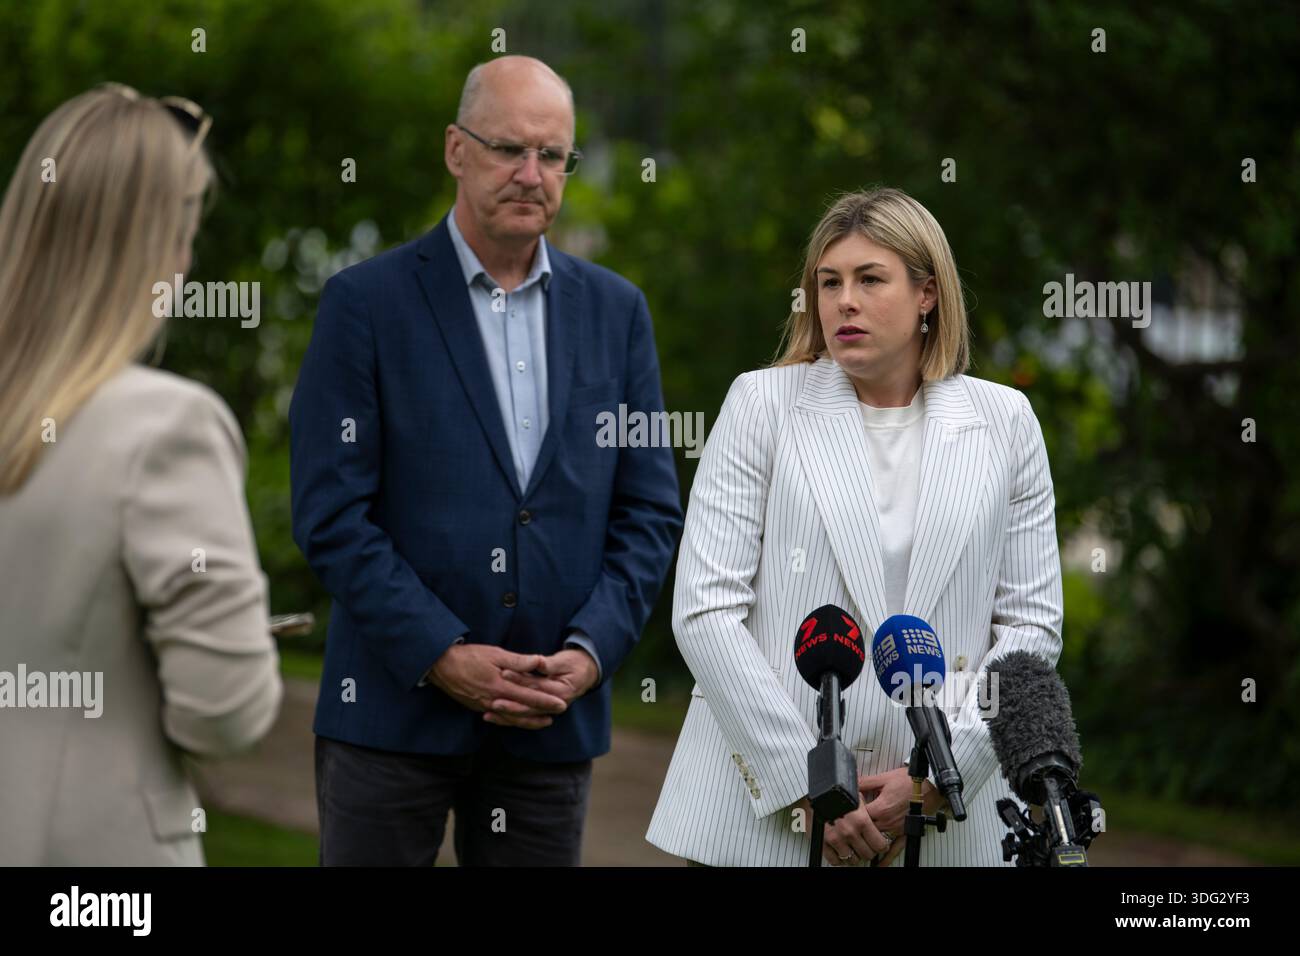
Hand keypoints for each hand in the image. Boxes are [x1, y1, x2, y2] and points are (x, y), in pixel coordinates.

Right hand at [425, 644, 566, 728]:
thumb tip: (539, 661)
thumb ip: (518, 661)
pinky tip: (519, 720)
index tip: (562, 704)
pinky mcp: (477, 707)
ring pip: (512, 719)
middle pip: (523, 711)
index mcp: (500, 687)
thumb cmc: (469, 656)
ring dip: (529, 721)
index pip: (529, 697)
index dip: (547, 701)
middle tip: (560, 712)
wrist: (441, 666)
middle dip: (542, 713)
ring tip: (544, 721)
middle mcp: (494, 701)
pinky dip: (512, 721)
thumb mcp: (495, 654)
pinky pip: (499, 718)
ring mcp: (485, 706)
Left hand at [499, 648, 598, 709]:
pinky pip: (523, 717)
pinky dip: (509, 718)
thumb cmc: (574, 664)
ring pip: (525, 716)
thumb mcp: (564, 661)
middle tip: (493, 702)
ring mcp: (547, 710)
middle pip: (529, 707)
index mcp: (561, 692)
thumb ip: (549, 664)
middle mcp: (555, 705)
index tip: (504, 673)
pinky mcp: (540, 710)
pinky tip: (493, 717)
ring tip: (488, 714)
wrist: (586, 672)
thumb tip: (537, 661)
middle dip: (510, 706)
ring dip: (506, 716)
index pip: (536, 687)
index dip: (520, 680)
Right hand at [821, 791, 891, 866]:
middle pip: (868, 854)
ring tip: (853, 848)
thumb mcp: (856, 796)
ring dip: (855, 856)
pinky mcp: (823, 843)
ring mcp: (836, 839)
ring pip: (853, 860)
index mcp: (861, 820)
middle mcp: (849, 832)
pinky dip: (839, 859)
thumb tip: (879, 816)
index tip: (879, 844)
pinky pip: (835, 861)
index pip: (880, 844)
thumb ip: (868, 810)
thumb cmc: (834, 793)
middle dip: (869, 851)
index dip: (881, 845)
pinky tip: (841, 852)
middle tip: (867, 846)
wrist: (813, 793)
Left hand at [858, 766, 948, 865]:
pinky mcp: (905, 833)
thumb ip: (865, 782)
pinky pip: (895, 848)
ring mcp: (897, 829)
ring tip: (857, 843)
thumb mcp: (884, 778)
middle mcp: (888, 821)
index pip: (858, 816)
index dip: (851, 813)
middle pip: (866, 829)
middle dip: (857, 828)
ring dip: (868, 839)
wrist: (930, 786)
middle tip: (850, 826)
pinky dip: (887, 857)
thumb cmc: (909, 781)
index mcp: (880, 807)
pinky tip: (879, 864)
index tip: (846, 811)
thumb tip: (851, 781)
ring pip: (877, 839)